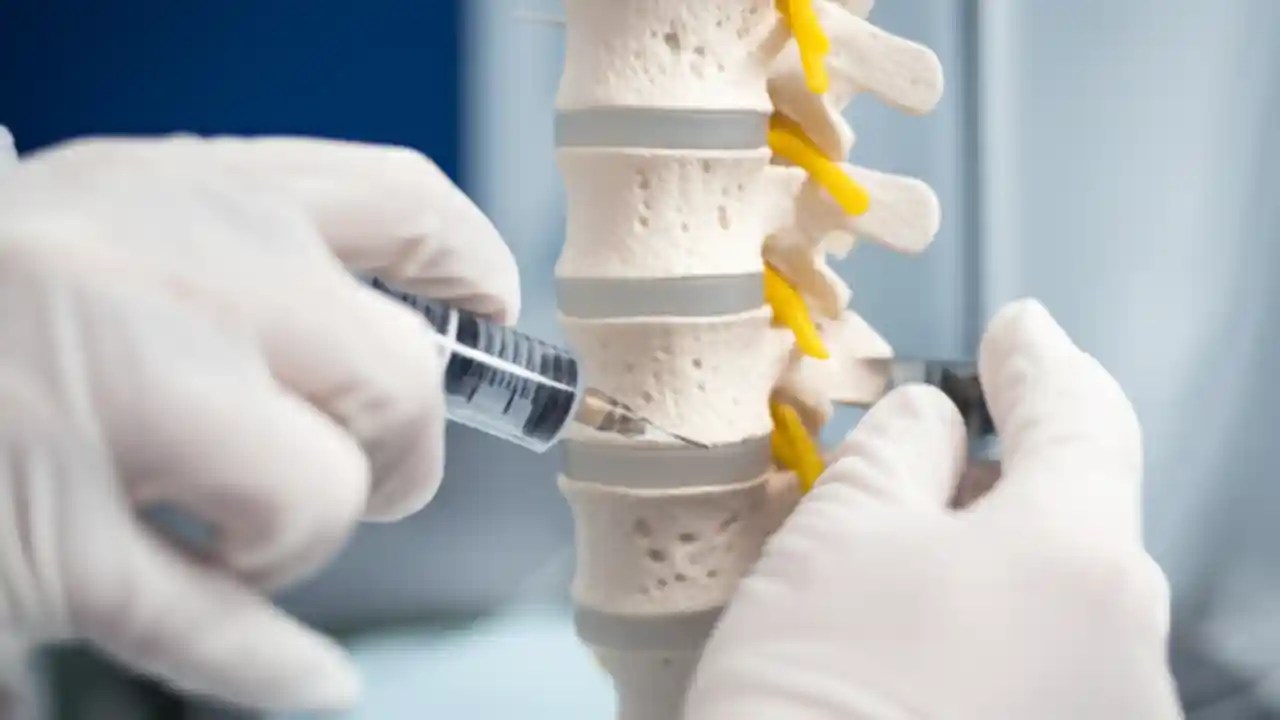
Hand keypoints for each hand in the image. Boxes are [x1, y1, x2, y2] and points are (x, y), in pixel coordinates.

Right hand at [0, 136, 517, 709]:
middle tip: (369, 472)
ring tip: (244, 530)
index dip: (472, 266)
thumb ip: (248, 249)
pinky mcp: (49, 541)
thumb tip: (405, 322)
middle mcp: (173, 283)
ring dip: (304, 538)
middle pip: (399, 378)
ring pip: (316, 499)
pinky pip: (208, 622)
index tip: (490, 316)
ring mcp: (111, 409)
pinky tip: (310, 676)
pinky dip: (270, 659)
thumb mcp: (120, 214)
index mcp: (197, 193)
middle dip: (403, 446)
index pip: (400, 204)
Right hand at [686, 300, 1181, 718]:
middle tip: (934, 455)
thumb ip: (904, 449)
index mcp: (1085, 559)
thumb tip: (939, 423)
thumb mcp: (841, 535)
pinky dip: (1001, 637)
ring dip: (999, 566)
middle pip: (1080, 521)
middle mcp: (1133, 649)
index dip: (1040, 361)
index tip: (1019, 330)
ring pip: (1065, 605)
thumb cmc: (812, 690)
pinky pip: (1053, 671)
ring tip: (903, 571)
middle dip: (1007, 478)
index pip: (1082, 418)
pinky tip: (925, 653)